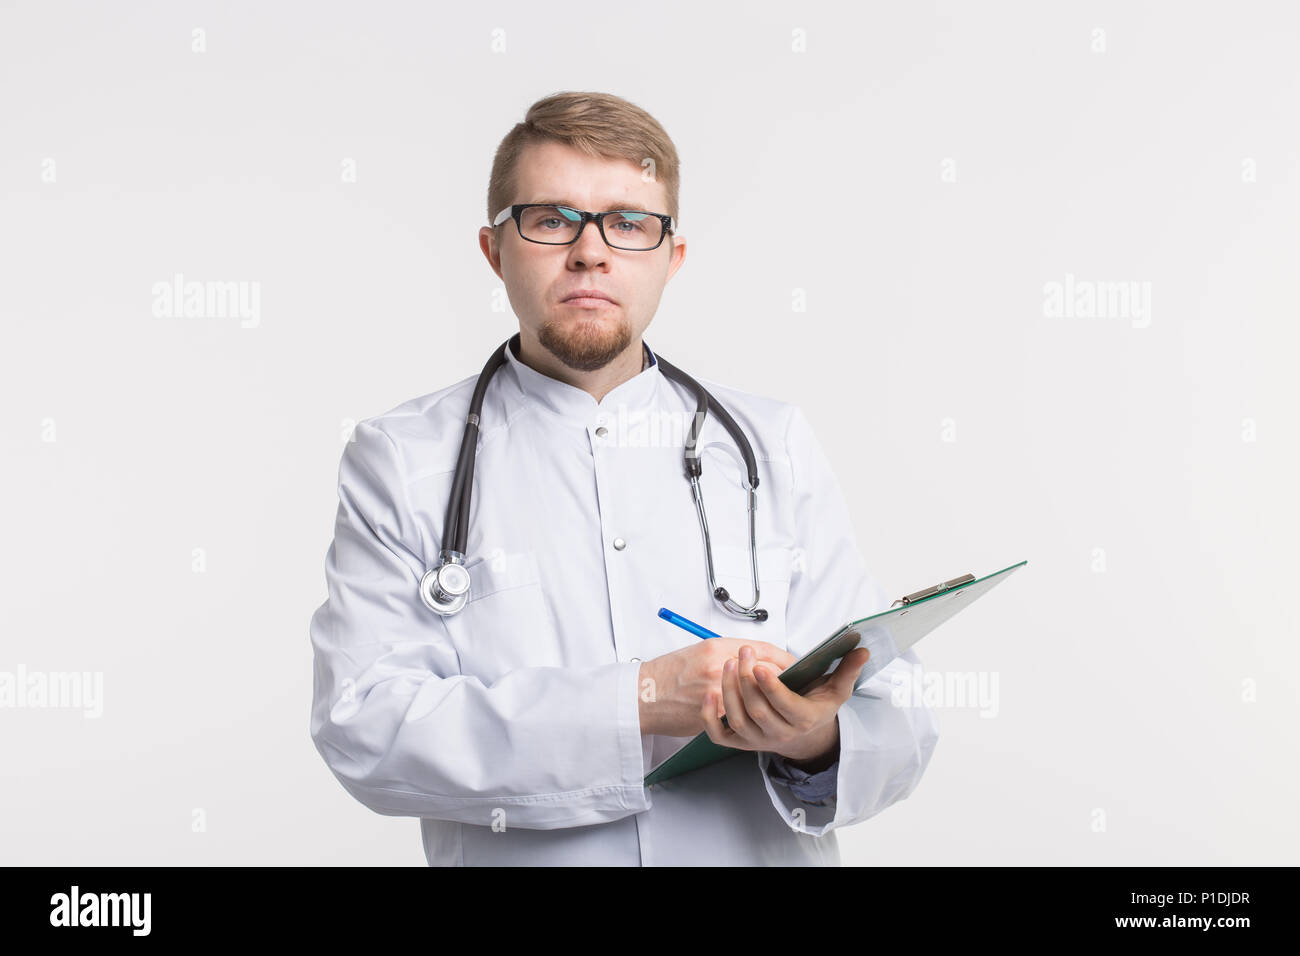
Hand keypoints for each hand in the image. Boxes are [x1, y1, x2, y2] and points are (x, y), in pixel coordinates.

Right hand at [638, 639, 797, 737]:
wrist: (644, 695)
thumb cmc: (668, 674)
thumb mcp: (699, 652)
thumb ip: (726, 654)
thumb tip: (754, 660)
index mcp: (717, 646)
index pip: (763, 648)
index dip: (783, 657)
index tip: (796, 663)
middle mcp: (720, 664)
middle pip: (766, 668)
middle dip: (786, 676)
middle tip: (800, 682)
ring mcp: (719, 688)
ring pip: (759, 691)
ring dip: (773, 696)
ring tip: (784, 699)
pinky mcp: (715, 710)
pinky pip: (745, 711)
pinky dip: (756, 712)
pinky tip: (762, 715)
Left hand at [701, 645, 870, 765]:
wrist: (804, 735)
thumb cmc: (817, 705)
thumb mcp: (836, 690)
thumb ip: (848, 670)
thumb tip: (862, 649)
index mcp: (802, 720)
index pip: (785, 706)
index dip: (771, 687)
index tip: (760, 665)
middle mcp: (778, 734)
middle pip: (757, 710)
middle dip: (746, 681)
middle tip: (743, 654)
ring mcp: (757, 740)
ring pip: (737, 719)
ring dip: (729, 691)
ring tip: (728, 664)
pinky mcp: (739, 742)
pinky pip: (719, 735)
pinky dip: (710, 717)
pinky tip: (709, 693)